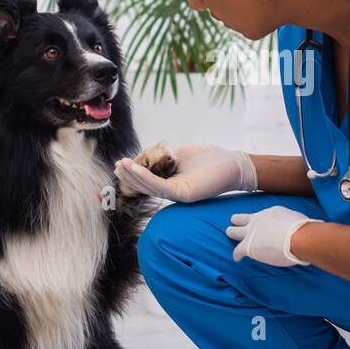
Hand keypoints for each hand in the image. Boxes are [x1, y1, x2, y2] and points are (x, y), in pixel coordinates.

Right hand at [114, 143, 257, 202]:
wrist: (233, 164)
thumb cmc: (210, 158)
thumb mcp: (182, 154)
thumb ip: (165, 156)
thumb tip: (149, 154)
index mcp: (171, 182)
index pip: (147, 179)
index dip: (133, 172)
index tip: (121, 162)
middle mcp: (172, 191)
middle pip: (145, 185)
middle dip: (129, 176)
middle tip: (116, 165)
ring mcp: (177, 194)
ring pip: (149, 187)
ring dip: (133, 176)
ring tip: (121, 165)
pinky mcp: (184, 194)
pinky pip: (160, 186)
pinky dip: (146, 177)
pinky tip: (135, 168)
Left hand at [226, 206, 317, 266]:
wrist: (298, 238)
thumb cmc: (304, 231)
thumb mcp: (301, 221)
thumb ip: (299, 224)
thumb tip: (312, 227)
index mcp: (271, 212)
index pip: (261, 215)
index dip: (259, 220)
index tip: (260, 223)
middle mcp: (258, 219)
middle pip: (241, 218)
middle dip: (237, 221)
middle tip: (234, 222)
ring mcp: (251, 232)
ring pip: (234, 231)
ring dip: (231, 232)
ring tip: (229, 234)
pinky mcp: (247, 246)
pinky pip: (237, 250)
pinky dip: (236, 254)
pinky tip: (237, 258)